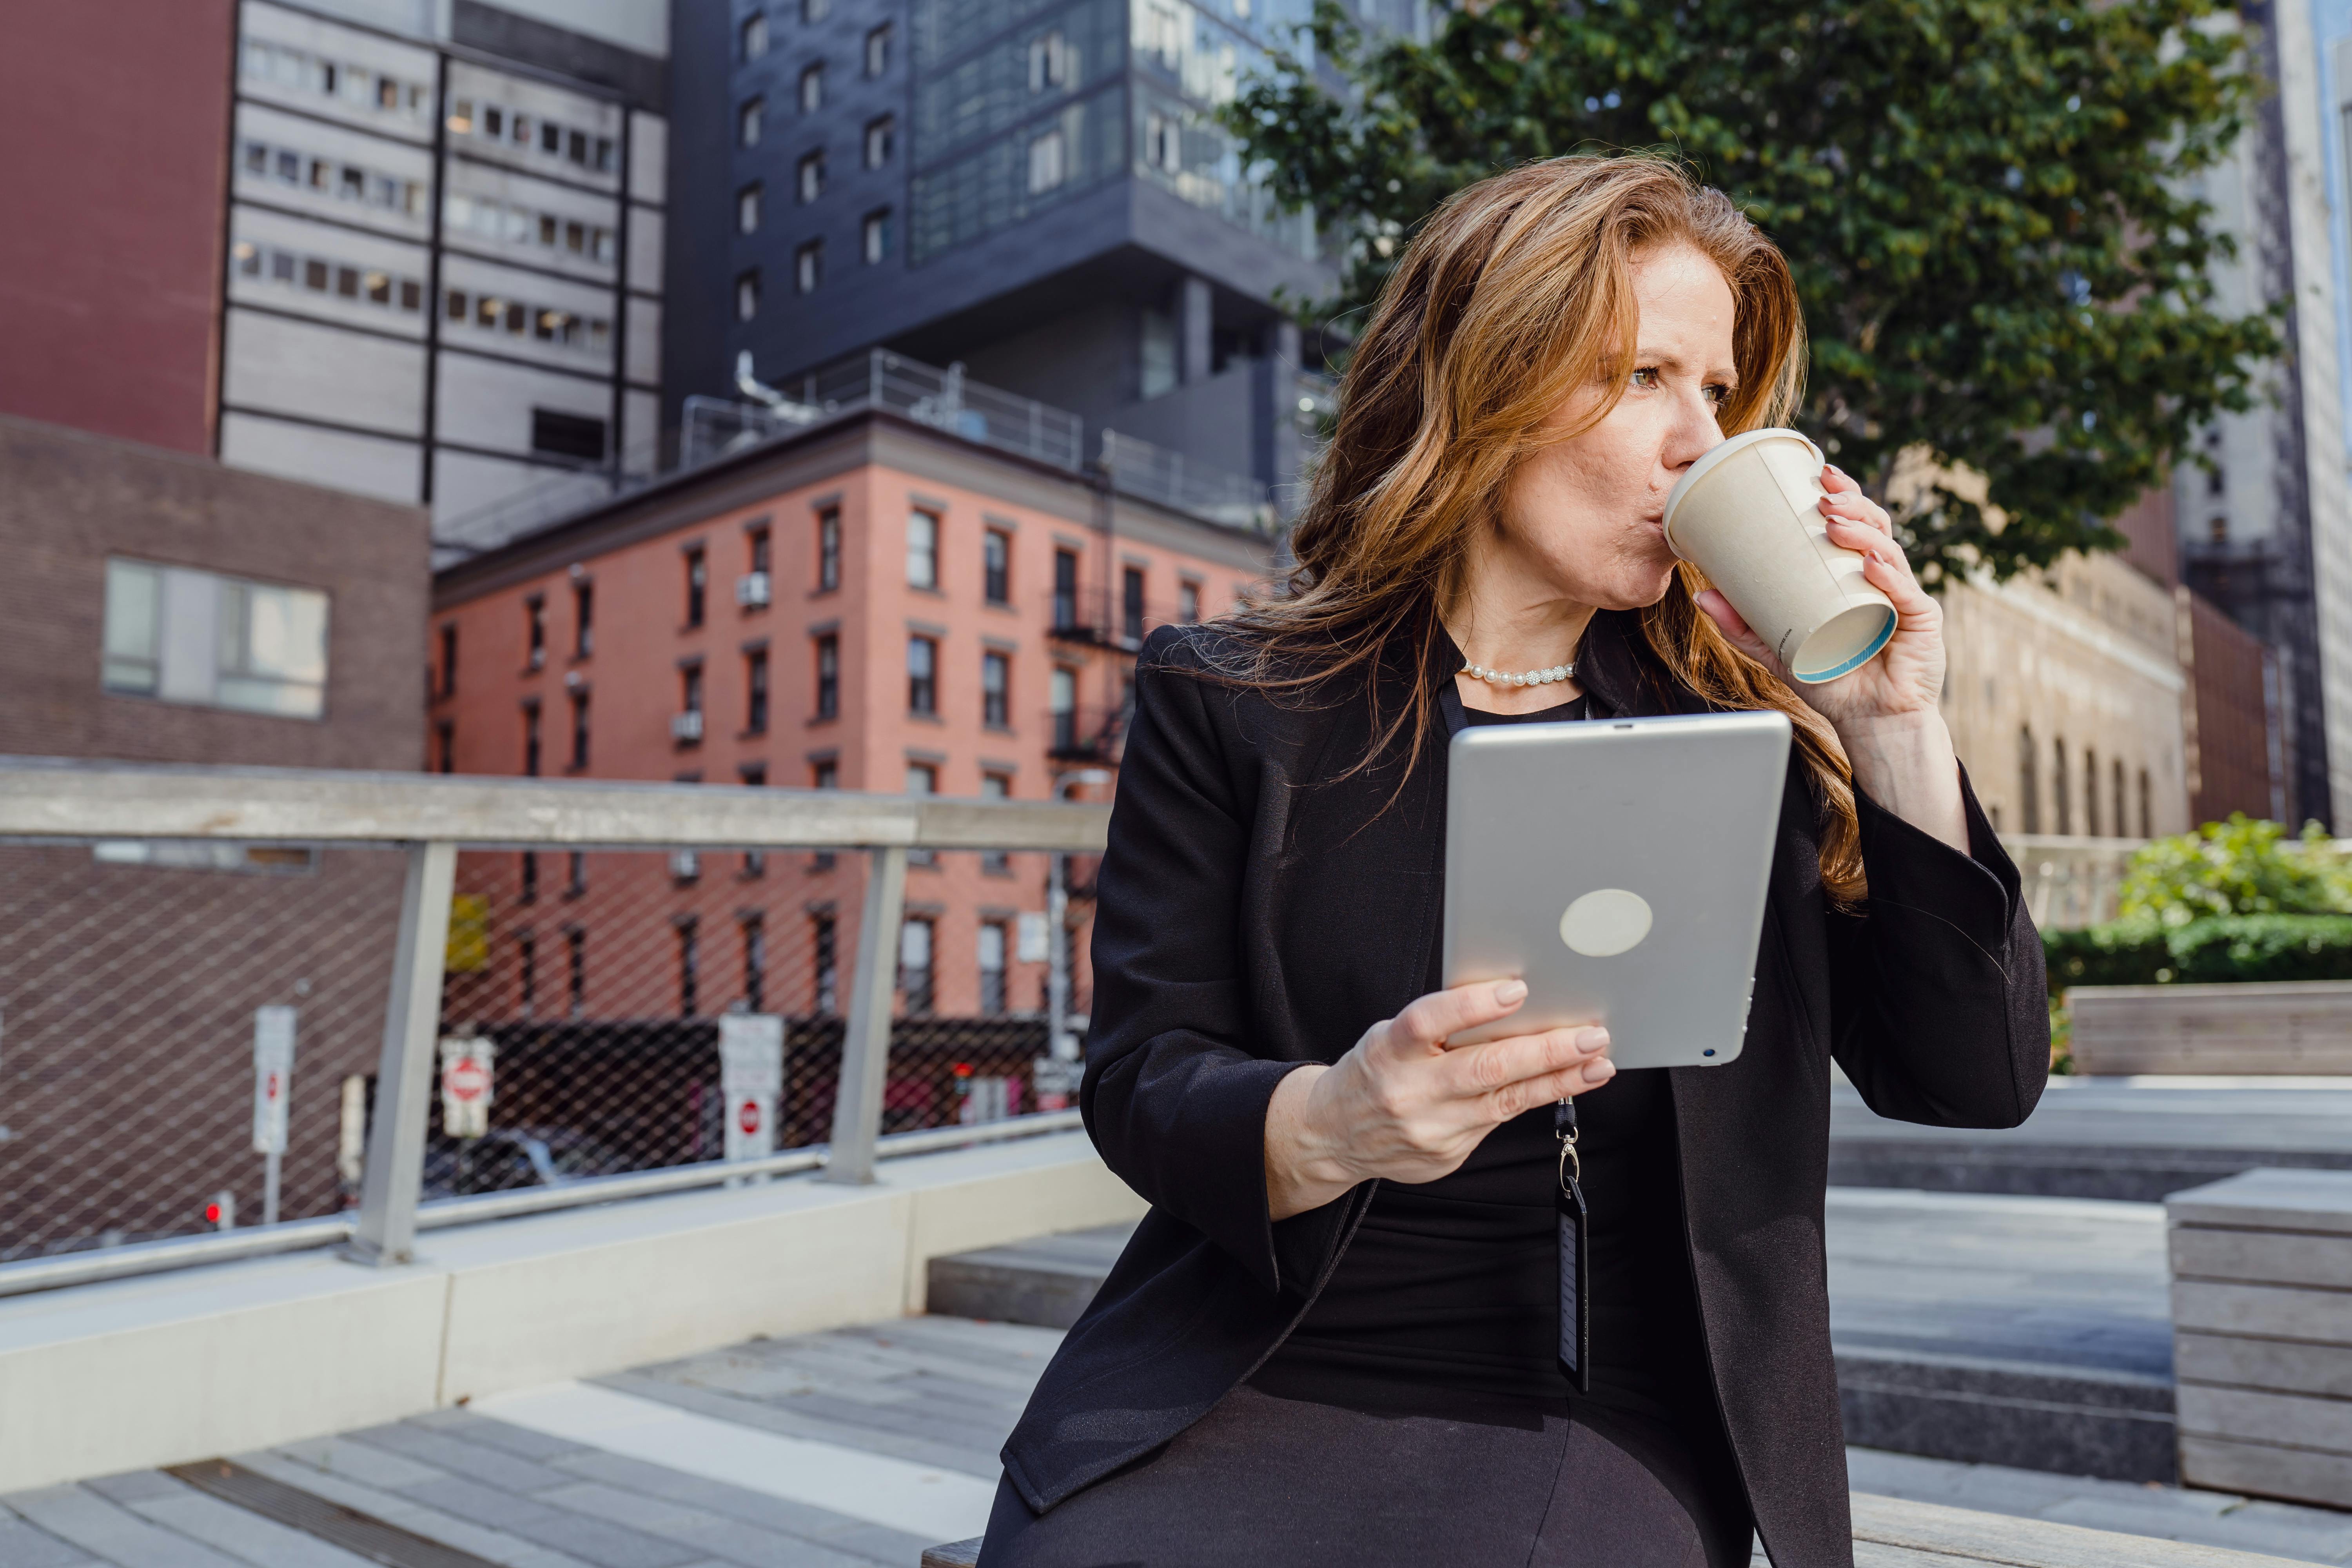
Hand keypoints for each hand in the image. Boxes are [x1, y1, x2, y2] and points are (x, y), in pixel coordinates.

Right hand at [1264, 979, 1614, 1220]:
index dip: (1472, 1006)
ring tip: (1597, 1062)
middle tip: (1590, 1034)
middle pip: (1483, 1069)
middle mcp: (1408, 1093)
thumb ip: (1439, 1025)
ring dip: (1558, 1080)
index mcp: (1388, 1051)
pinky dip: (1535, 1099)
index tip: (1517, 990)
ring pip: (1505, 1102)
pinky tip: (1567, 1083)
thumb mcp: (1390, 1037)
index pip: (1427, 1022)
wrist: (1334, 1135)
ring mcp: (1430, 1130)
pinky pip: (1498, 1122)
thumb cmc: (1375, 1069)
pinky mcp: (1447, 1156)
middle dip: (1544, 1051)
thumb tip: (1511, 1001)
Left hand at [1690, 464, 1945, 731]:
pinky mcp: (1921, 621)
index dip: (1842, 495)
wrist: (1870, 722)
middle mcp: (1884, 578)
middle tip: (1822, 495)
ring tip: (1834, 522)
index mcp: (1856, 575)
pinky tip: (1870, 561)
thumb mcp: (1777, 650)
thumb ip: (1742, 625)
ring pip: (1888, 550)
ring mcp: (1904, 597)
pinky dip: (1888, 575)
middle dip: (1851, 503)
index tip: (1818, 474)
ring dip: (1863, 530)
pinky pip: (1906, 592)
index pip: (1855, 524)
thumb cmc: (1831, 680)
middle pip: (1874, 527)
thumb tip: (1701, 594)